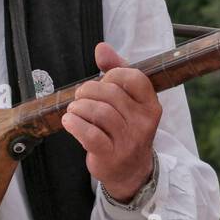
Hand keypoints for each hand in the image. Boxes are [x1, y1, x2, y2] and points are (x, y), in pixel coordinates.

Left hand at [62, 42, 160, 202]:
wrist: (130, 172)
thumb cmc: (125, 129)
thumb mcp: (127, 101)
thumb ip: (116, 71)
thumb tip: (101, 48)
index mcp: (150, 105)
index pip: (134, 78)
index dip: (112, 75)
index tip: (102, 81)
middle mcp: (143, 123)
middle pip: (111, 94)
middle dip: (88, 90)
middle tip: (80, 96)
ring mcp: (129, 141)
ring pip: (99, 112)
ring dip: (79, 107)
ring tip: (74, 110)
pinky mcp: (111, 156)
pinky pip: (90, 134)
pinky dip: (74, 124)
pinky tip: (69, 121)